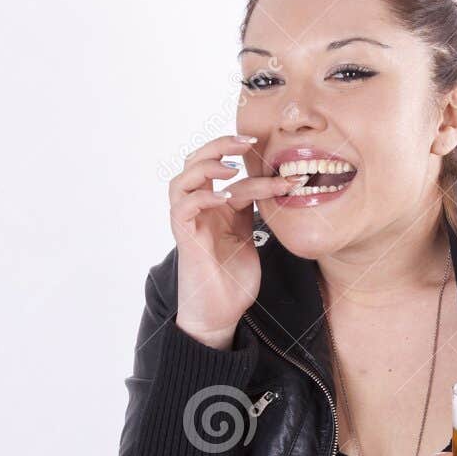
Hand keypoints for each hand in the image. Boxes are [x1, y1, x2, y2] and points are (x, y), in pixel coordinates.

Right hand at [169, 134, 306, 344]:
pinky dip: (203, 197)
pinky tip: (224, 198)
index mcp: (214, 205)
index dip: (241, 154)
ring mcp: (189, 222)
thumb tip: (275, 183)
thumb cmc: (233, 278)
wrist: (222, 313)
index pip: (222, 166)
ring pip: (182, 179)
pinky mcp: (185, 239)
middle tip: (247, 142)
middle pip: (195, 162)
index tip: (268, 149)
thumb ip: (252, 208)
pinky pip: (183, 208)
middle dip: (219, 145)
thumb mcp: (250, 233)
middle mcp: (198, 208)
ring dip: (207, 167)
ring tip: (232, 168)